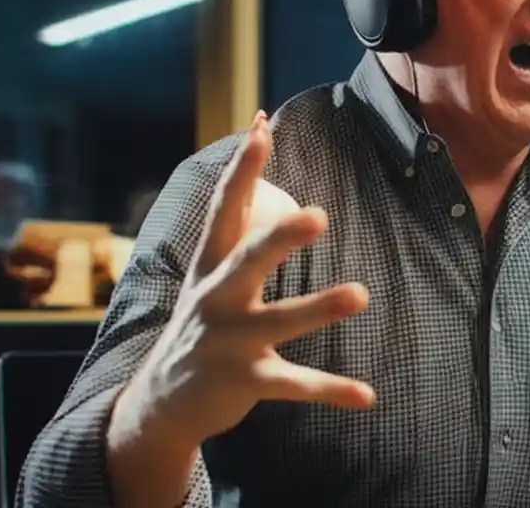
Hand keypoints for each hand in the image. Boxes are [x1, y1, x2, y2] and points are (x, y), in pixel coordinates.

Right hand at [112, 111, 374, 450]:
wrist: (161, 401)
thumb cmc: (203, 320)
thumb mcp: (211, 271)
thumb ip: (241, 213)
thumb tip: (257, 134)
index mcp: (210, 266)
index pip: (226, 209)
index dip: (244, 170)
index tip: (261, 128)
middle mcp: (216, 299)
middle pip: (248, 262)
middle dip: (280, 239)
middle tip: (318, 215)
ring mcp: (229, 342)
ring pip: (279, 322)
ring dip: (319, 308)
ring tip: (361, 294)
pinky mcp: (245, 381)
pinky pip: (294, 384)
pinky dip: (331, 390)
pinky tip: (367, 395)